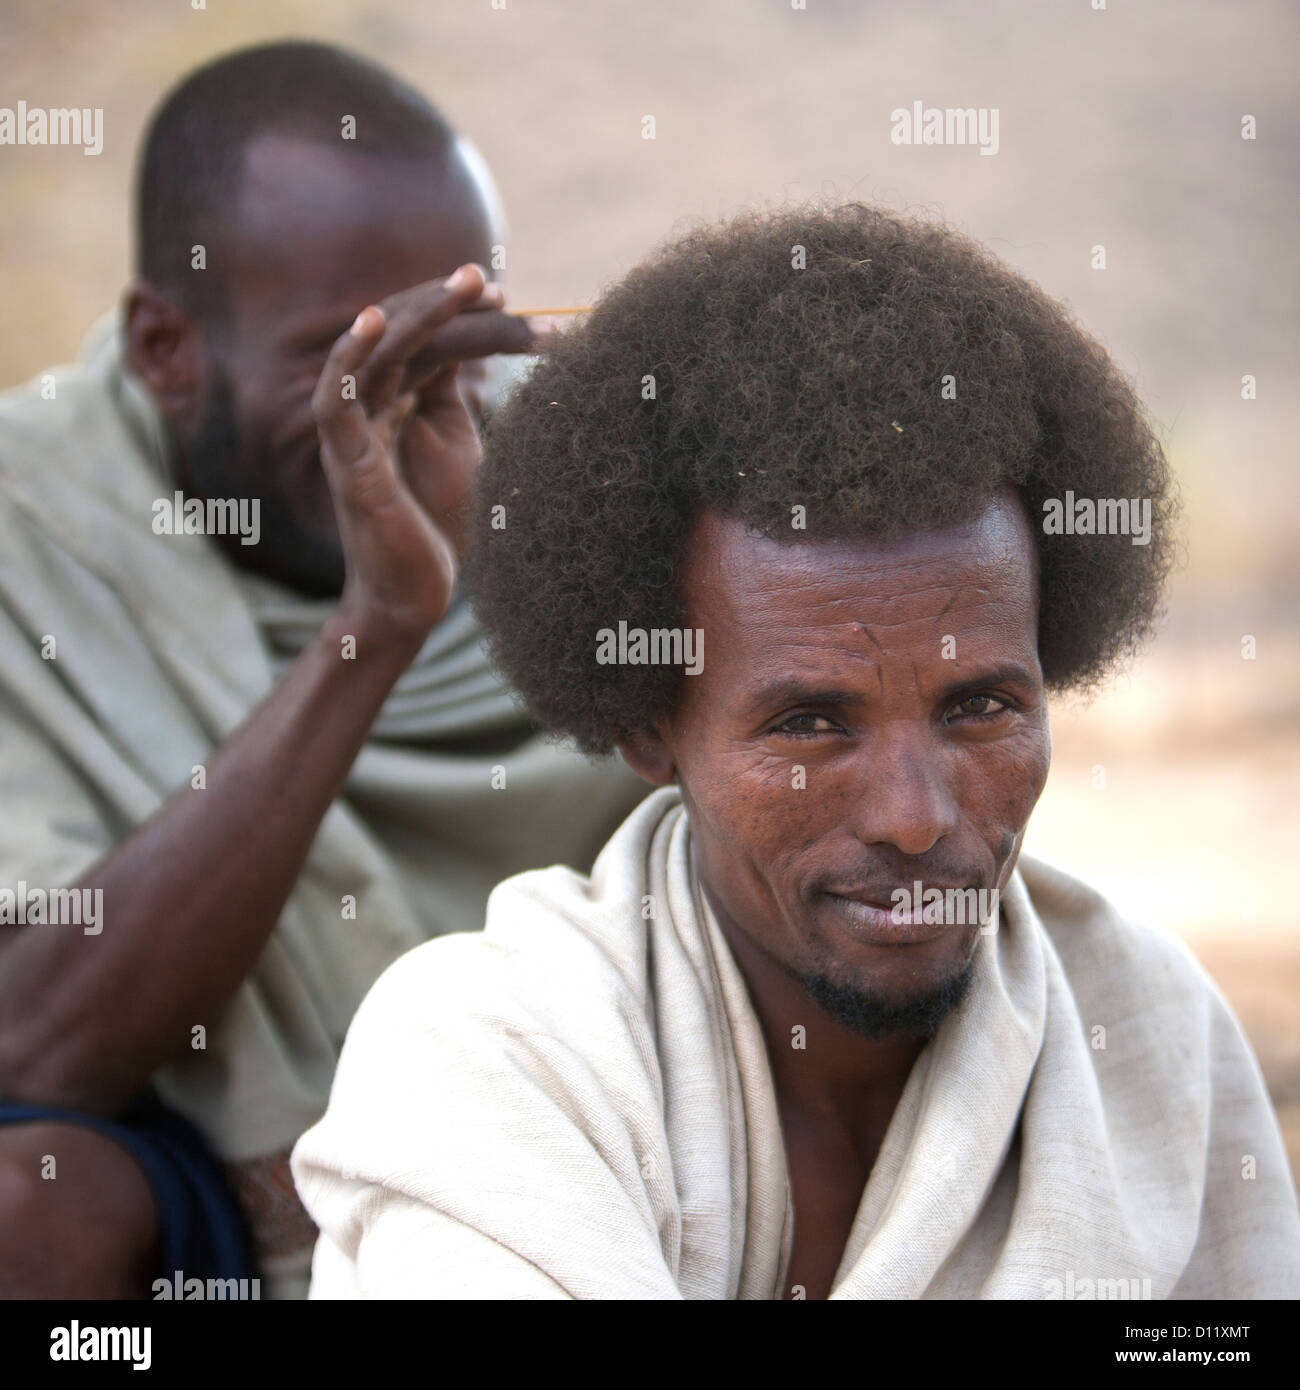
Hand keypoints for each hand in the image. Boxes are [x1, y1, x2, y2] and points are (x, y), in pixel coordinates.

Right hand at [311, 264, 539, 645]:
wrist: (417, 596)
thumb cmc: (439, 527)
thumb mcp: (459, 449)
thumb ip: (453, 400)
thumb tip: (475, 351)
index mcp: (395, 403)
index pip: (425, 341)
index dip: (461, 315)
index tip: (506, 296)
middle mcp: (369, 408)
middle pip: (400, 337)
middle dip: (443, 302)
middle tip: (488, 277)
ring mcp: (352, 432)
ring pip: (373, 354)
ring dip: (415, 313)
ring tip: (462, 283)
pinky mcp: (345, 461)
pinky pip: (335, 399)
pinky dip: (348, 357)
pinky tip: (372, 320)